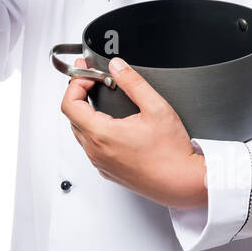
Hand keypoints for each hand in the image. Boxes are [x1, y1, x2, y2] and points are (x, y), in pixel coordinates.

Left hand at [60, 57, 206, 208]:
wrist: (182, 183)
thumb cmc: (172, 154)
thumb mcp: (155, 107)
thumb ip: (133, 83)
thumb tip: (117, 67)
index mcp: (102, 135)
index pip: (69, 104)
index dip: (76, 84)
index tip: (88, 75)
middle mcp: (96, 152)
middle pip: (72, 117)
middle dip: (80, 94)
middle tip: (94, 80)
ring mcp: (101, 163)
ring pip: (81, 132)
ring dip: (86, 113)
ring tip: (101, 98)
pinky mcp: (108, 171)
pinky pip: (92, 147)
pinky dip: (94, 130)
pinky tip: (111, 123)